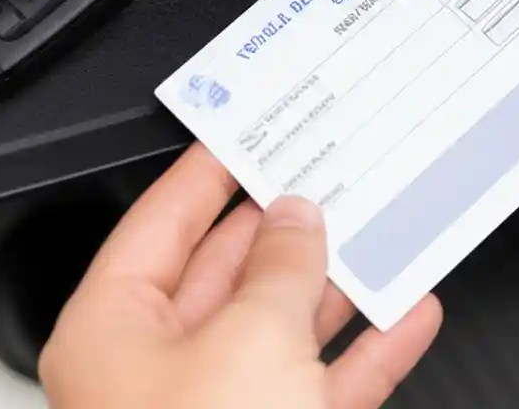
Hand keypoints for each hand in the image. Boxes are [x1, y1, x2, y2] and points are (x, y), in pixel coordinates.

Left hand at [38, 143, 442, 408]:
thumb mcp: (249, 339)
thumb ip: (279, 267)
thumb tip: (296, 219)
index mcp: (113, 332)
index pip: (158, 225)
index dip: (205, 174)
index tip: (243, 134)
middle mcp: (157, 373)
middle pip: (224, 274)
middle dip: (280, 226)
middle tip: (323, 173)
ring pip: (279, 330)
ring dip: (331, 285)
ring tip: (376, 230)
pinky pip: (319, 385)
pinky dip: (363, 352)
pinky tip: (405, 315)